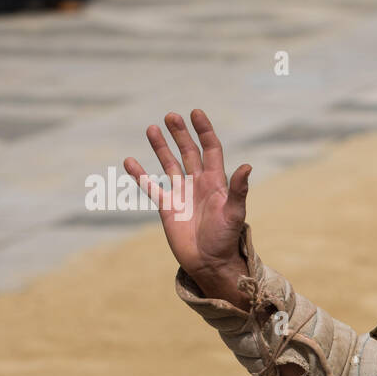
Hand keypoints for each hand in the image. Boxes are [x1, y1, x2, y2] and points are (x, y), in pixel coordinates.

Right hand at [124, 109, 251, 284]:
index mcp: (217, 182)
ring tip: (152, 128)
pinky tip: (129, 160)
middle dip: (181, 134)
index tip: (196, 113)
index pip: (211, 149)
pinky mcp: (167, 207)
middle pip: (189, 152)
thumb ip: (239, 191)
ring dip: (161, 147)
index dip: (204, 131)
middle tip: (171, 116)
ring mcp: (182, 194)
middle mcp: (199, 184)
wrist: (210, 262)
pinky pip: (150, 186)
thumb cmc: (226, 239)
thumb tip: (247, 166)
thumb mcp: (235, 214)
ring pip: (169, 164)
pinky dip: (140, 174)